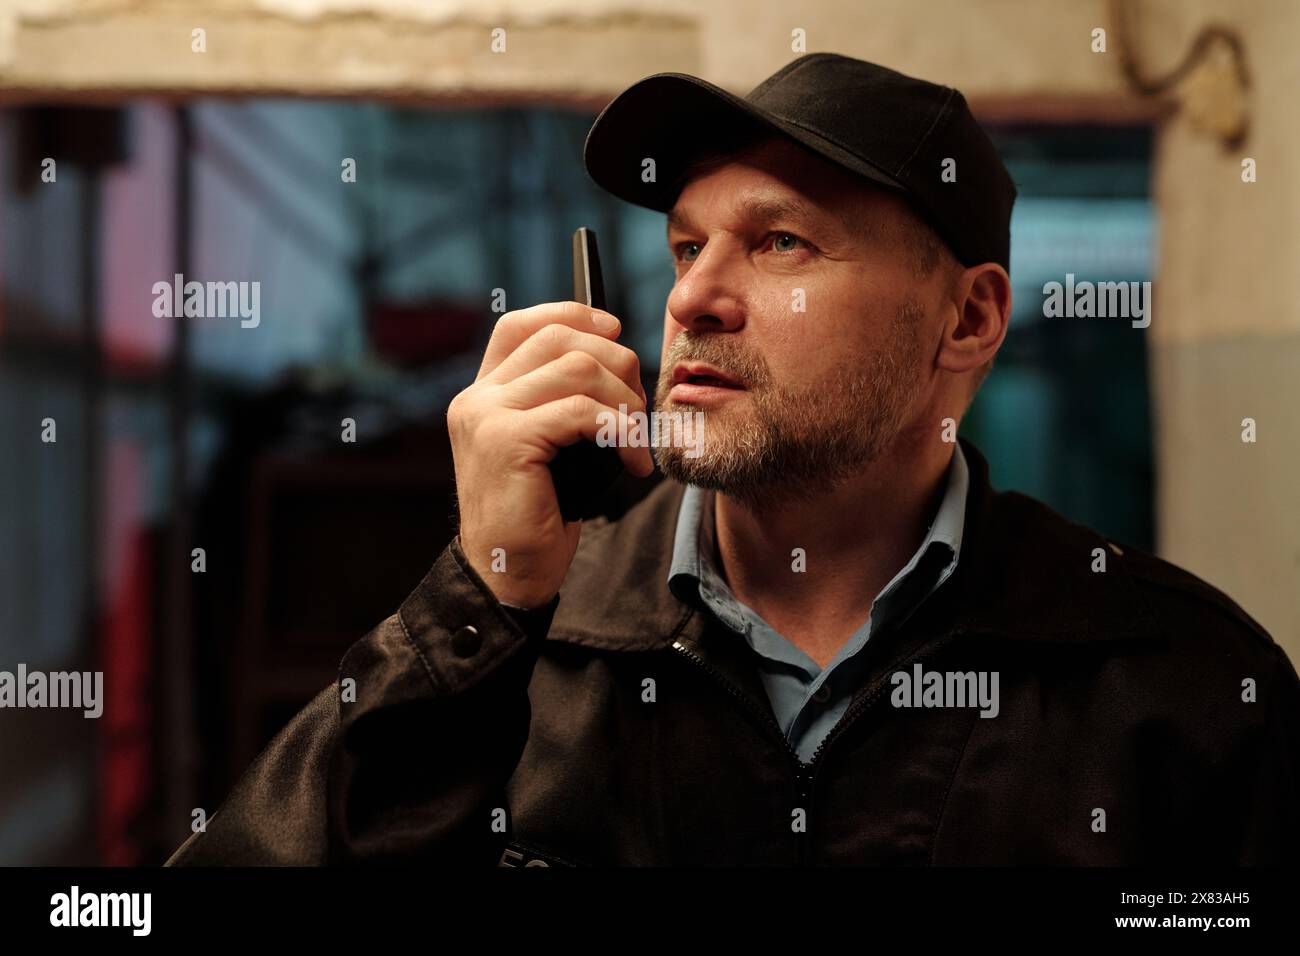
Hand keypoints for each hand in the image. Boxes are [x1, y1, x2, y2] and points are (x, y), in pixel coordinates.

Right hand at [447, 302, 654, 607]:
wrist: (507, 575)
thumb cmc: (538, 517)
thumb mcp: (550, 446)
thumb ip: (562, 401)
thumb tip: (614, 352)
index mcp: (482, 395)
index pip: (523, 324)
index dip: (574, 316)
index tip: (616, 332)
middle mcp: (476, 398)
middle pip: (559, 338)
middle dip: (616, 361)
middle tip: (638, 408)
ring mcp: (486, 416)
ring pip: (577, 368)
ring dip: (624, 400)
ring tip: (636, 440)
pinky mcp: (505, 441)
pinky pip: (581, 411)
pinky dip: (619, 431)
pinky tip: (631, 463)